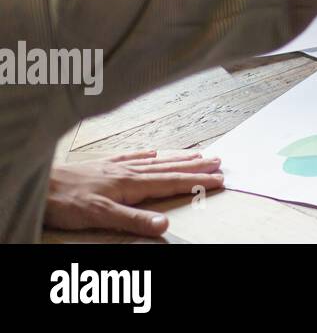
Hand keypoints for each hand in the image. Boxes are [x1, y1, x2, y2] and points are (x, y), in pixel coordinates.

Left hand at [43, 151, 223, 236]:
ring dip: (178, 158)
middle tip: (219, 161)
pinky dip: (147, 154)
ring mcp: (115, 166)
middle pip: (169, 168)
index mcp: (131, 184)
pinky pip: (132, 156)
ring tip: (197, 154)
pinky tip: (153, 151)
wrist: (37, 184)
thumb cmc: (65, 201)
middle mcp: (128, 172)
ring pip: (155, 161)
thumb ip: (134, 220)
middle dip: (195, 166)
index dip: (197, 181)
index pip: (172, 182)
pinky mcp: (102, 165)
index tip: (220, 179)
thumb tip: (165, 224)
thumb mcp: (101, 216)